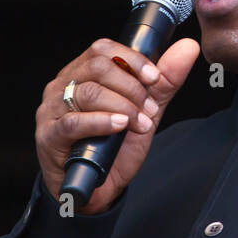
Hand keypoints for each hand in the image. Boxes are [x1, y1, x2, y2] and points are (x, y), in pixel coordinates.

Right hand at [35, 37, 200, 213]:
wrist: (98, 189)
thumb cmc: (114, 147)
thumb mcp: (145, 111)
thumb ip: (165, 82)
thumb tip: (188, 48)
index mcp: (82, 73)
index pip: (102, 49)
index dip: (132, 59)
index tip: (155, 78)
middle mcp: (63, 86)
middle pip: (98, 67)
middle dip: (132, 88)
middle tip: (149, 110)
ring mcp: (52, 110)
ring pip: (89, 92)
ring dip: (123, 106)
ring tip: (140, 124)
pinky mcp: (49, 136)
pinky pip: (74, 121)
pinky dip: (102, 122)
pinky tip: (120, 126)